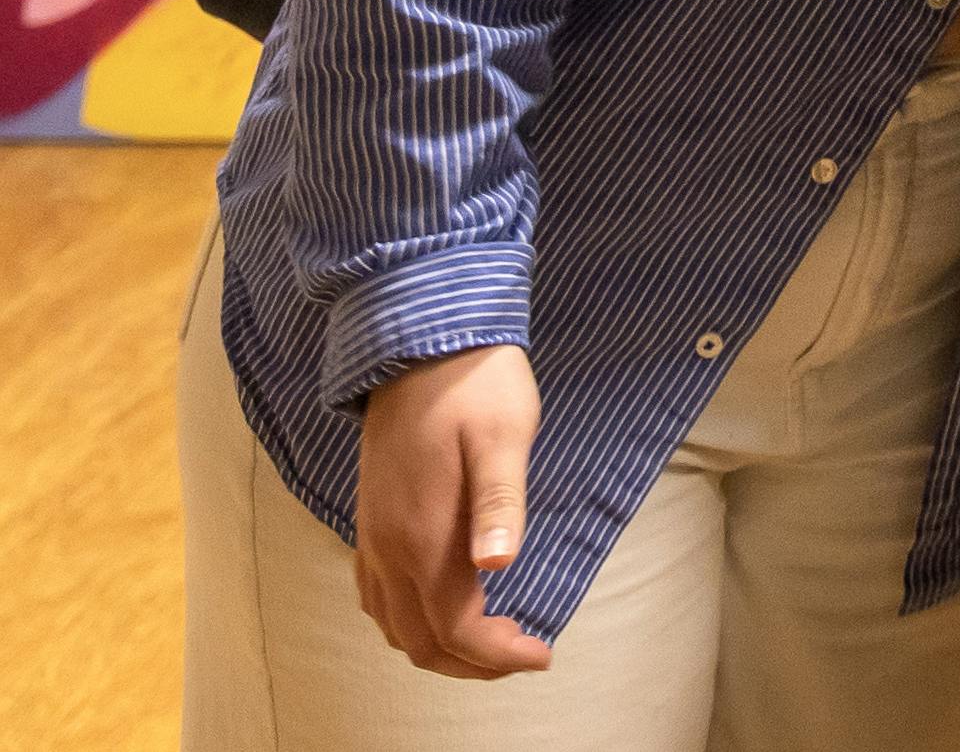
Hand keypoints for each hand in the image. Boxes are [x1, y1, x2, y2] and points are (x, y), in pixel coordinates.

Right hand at [353, 344, 549, 678]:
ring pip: (393, 625)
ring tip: (491, 639)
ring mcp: (372, 536)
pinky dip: (408, 620)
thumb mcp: (505, 435)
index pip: (456, 628)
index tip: (542, 654)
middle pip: (420, 641)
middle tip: (523, 654)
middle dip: (472, 663)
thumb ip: (500, 503)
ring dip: (439, 646)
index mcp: (425, 535)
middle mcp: (389, 547)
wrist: (418, 344)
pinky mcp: (369, 520)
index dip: (498, 655)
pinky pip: (375, 595)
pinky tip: (441, 605)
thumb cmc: (475, 385)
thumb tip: (498, 565)